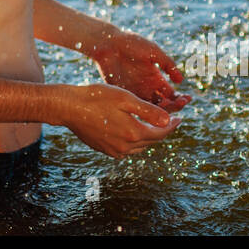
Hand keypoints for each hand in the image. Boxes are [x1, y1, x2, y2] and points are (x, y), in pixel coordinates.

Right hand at [59, 83, 181, 157]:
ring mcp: (114, 151)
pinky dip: (134, 142)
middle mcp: (125, 147)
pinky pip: (126, 150)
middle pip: (151, 141)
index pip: (161, 133)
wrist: (69, 108)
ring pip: (139, 147)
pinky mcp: (105, 150)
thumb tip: (168, 121)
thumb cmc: (96, 97)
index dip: (172, 126)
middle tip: (169, 121)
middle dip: (162, 131)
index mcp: (133, 133)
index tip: (179, 118)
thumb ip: (148, 111)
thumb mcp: (125, 98)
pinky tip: (132, 132)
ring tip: (152, 126)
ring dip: (148, 137)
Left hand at [90, 27, 191, 112]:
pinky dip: (143, 112)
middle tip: (179, 104)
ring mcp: (135, 93)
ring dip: (160, 112)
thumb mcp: (153, 52)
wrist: (108, 43)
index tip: (187, 99)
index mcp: (155, 78)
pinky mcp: (122, 95)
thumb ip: (167, 64)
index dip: (180, 99)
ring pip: (150, 109)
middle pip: (163, 105)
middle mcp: (147, 88)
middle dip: (174, 106)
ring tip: (166, 108)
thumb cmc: (131, 44)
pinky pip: (134, 108)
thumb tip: (181, 80)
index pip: (171, 94)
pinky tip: (149, 112)